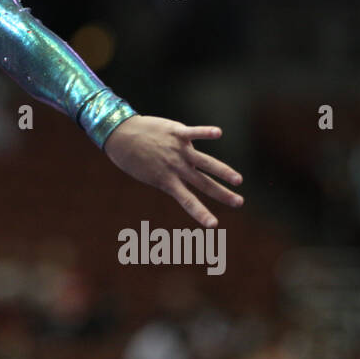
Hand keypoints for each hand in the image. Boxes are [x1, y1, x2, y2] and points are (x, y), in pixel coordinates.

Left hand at [102, 115, 243, 226]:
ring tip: (237, 180)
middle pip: (203, 183)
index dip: (201, 213)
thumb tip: (191, 176)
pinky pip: (193, 132)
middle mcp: (175, 167)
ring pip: (205, 162)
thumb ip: (171, 177)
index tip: (214, 226)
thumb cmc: (134, 157)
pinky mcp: (176, 132)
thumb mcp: (150, 174)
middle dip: (222, 194)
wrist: (120, 134)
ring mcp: (177, 149)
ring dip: (223, 171)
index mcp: (168, 180)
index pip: (188, 201)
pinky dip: (205, 132)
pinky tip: (218, 133)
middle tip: (239, 202)